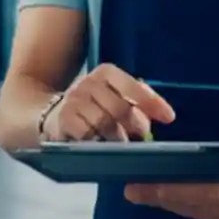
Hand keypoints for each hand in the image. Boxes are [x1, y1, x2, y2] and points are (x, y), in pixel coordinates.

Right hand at [43, 63, 175, 141]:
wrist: (49, 113)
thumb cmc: (91, 105)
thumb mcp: (112, 94)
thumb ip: (135, 99)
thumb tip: (160, 113)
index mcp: (106, 72)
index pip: (133, 86)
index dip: (152, 103)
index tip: (169, 117)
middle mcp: (89, 83)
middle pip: (120, 108)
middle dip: (136, 126)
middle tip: (142, 138)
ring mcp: (75, 100)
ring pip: (105, 123)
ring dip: (118, 138)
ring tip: (123, 145)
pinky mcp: (64, 119)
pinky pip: (87, 135)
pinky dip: (98, 142)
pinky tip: (101, 146)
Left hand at [124, 136, 218, 218]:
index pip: (211, 194)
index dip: (179, 191)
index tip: (152, 186)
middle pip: (196, 206)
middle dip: (162, 198)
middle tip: (132, 188)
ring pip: (194, 212)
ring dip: (166, 203)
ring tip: (138, 190)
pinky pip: (199, 215)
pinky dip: (179, 204)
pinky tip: (160, 193)